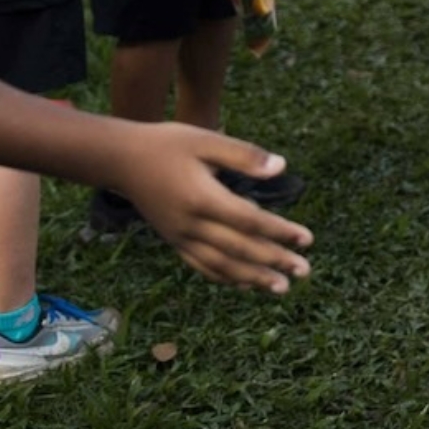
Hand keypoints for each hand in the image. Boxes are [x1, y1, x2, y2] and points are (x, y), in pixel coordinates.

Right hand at [109, 124, 311, 293]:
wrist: (121, 160)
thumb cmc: (168, 144)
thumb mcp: (207, 140)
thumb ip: (244, 155)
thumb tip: (282, 167)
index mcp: (203, 198)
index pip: (250, 221)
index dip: (280, 232)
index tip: (307, 240)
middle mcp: (191, 224)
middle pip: (239, 248)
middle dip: (274, 261)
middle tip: (304, 271)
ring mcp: (180, 236)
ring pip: (221, 264)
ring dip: (253, 278)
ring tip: (282, 288)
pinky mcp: (174, 241)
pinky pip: (202, 265)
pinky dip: (226, 277)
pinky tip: (246, 284)